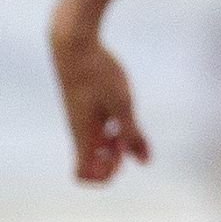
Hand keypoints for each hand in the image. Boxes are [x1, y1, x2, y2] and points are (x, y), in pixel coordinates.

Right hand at [51, 34, 149, 182]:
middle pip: (92, 162)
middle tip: (129, 139)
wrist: (75, 46)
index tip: (122, 156)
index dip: (104, 174)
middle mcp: (79, 131)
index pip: (83, 174)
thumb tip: (144, 162)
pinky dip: (112, 127)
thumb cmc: (98, 75)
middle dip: (114, 160)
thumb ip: (133, 134)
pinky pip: (97, 128)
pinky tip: (123, 108)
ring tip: (127, 123)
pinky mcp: (85, 106)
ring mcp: (81, 119)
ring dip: (115, 142)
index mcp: (84, 136)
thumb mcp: (122, 106)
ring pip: (96, 144)